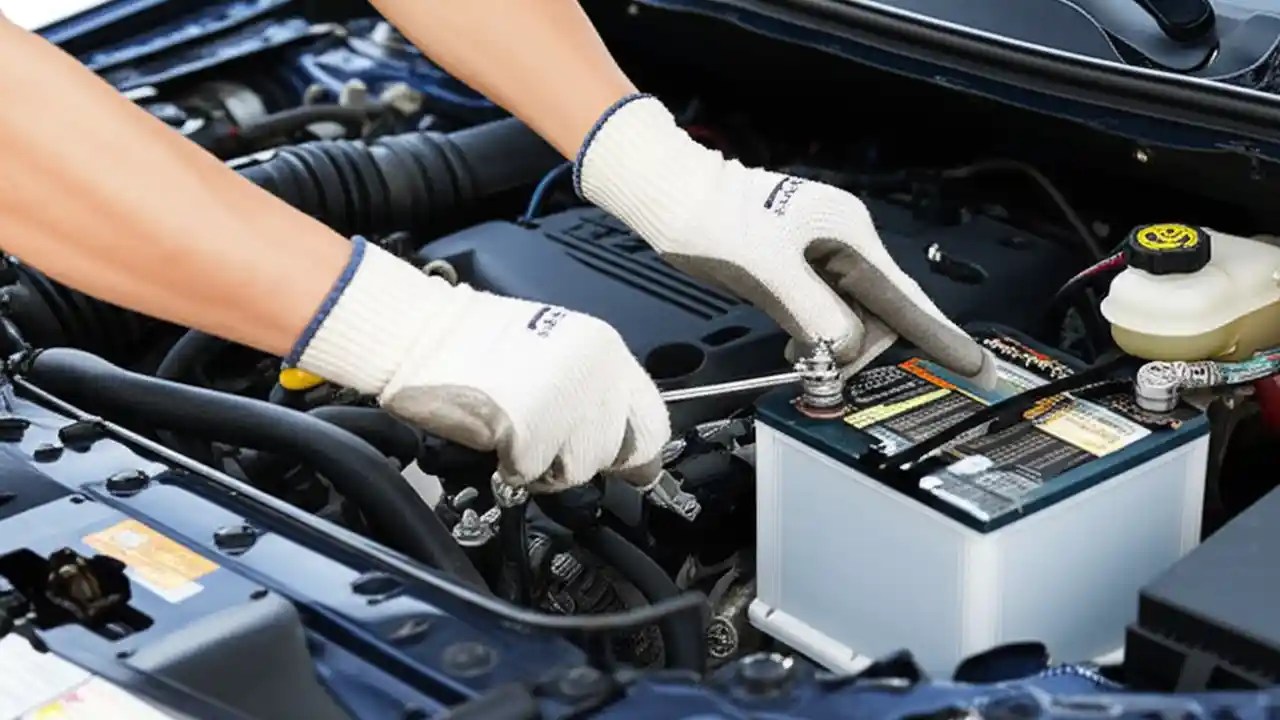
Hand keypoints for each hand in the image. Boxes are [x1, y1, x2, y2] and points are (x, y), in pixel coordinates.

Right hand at [290, 240, 669, 491]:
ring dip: (541, 464)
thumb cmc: (473, 341)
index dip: (638, 452)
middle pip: (611, 454)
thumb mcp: (556, 353)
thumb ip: (592, 393)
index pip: (652, 422)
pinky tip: (492, 434)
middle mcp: (595, 373)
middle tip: (542, 439)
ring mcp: (564, 401)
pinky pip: (529, 474)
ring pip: (573, 471)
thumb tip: (621, 446)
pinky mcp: (529, 428)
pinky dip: (507, 465)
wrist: (416, 331)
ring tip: (513, 430)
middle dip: (578, 459)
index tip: (632, 469)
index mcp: (605, 351)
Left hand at [577, 95, 995, 385]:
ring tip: (804, 357)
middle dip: (866, 348)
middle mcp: (845, 243)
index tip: (979, 370)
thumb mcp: (770, 272)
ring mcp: (821, 254)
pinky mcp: (797, 266)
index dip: (944, 338)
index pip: (908, 298)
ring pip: (851, 315)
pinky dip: (816, 334)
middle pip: (882, 312)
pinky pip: (824, 311)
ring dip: (835, 343)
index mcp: (850, 235)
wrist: (673, 197)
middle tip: (832, 372)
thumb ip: (815, 314)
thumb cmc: (716, 222)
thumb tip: (847, 347)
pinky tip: (795, 345)